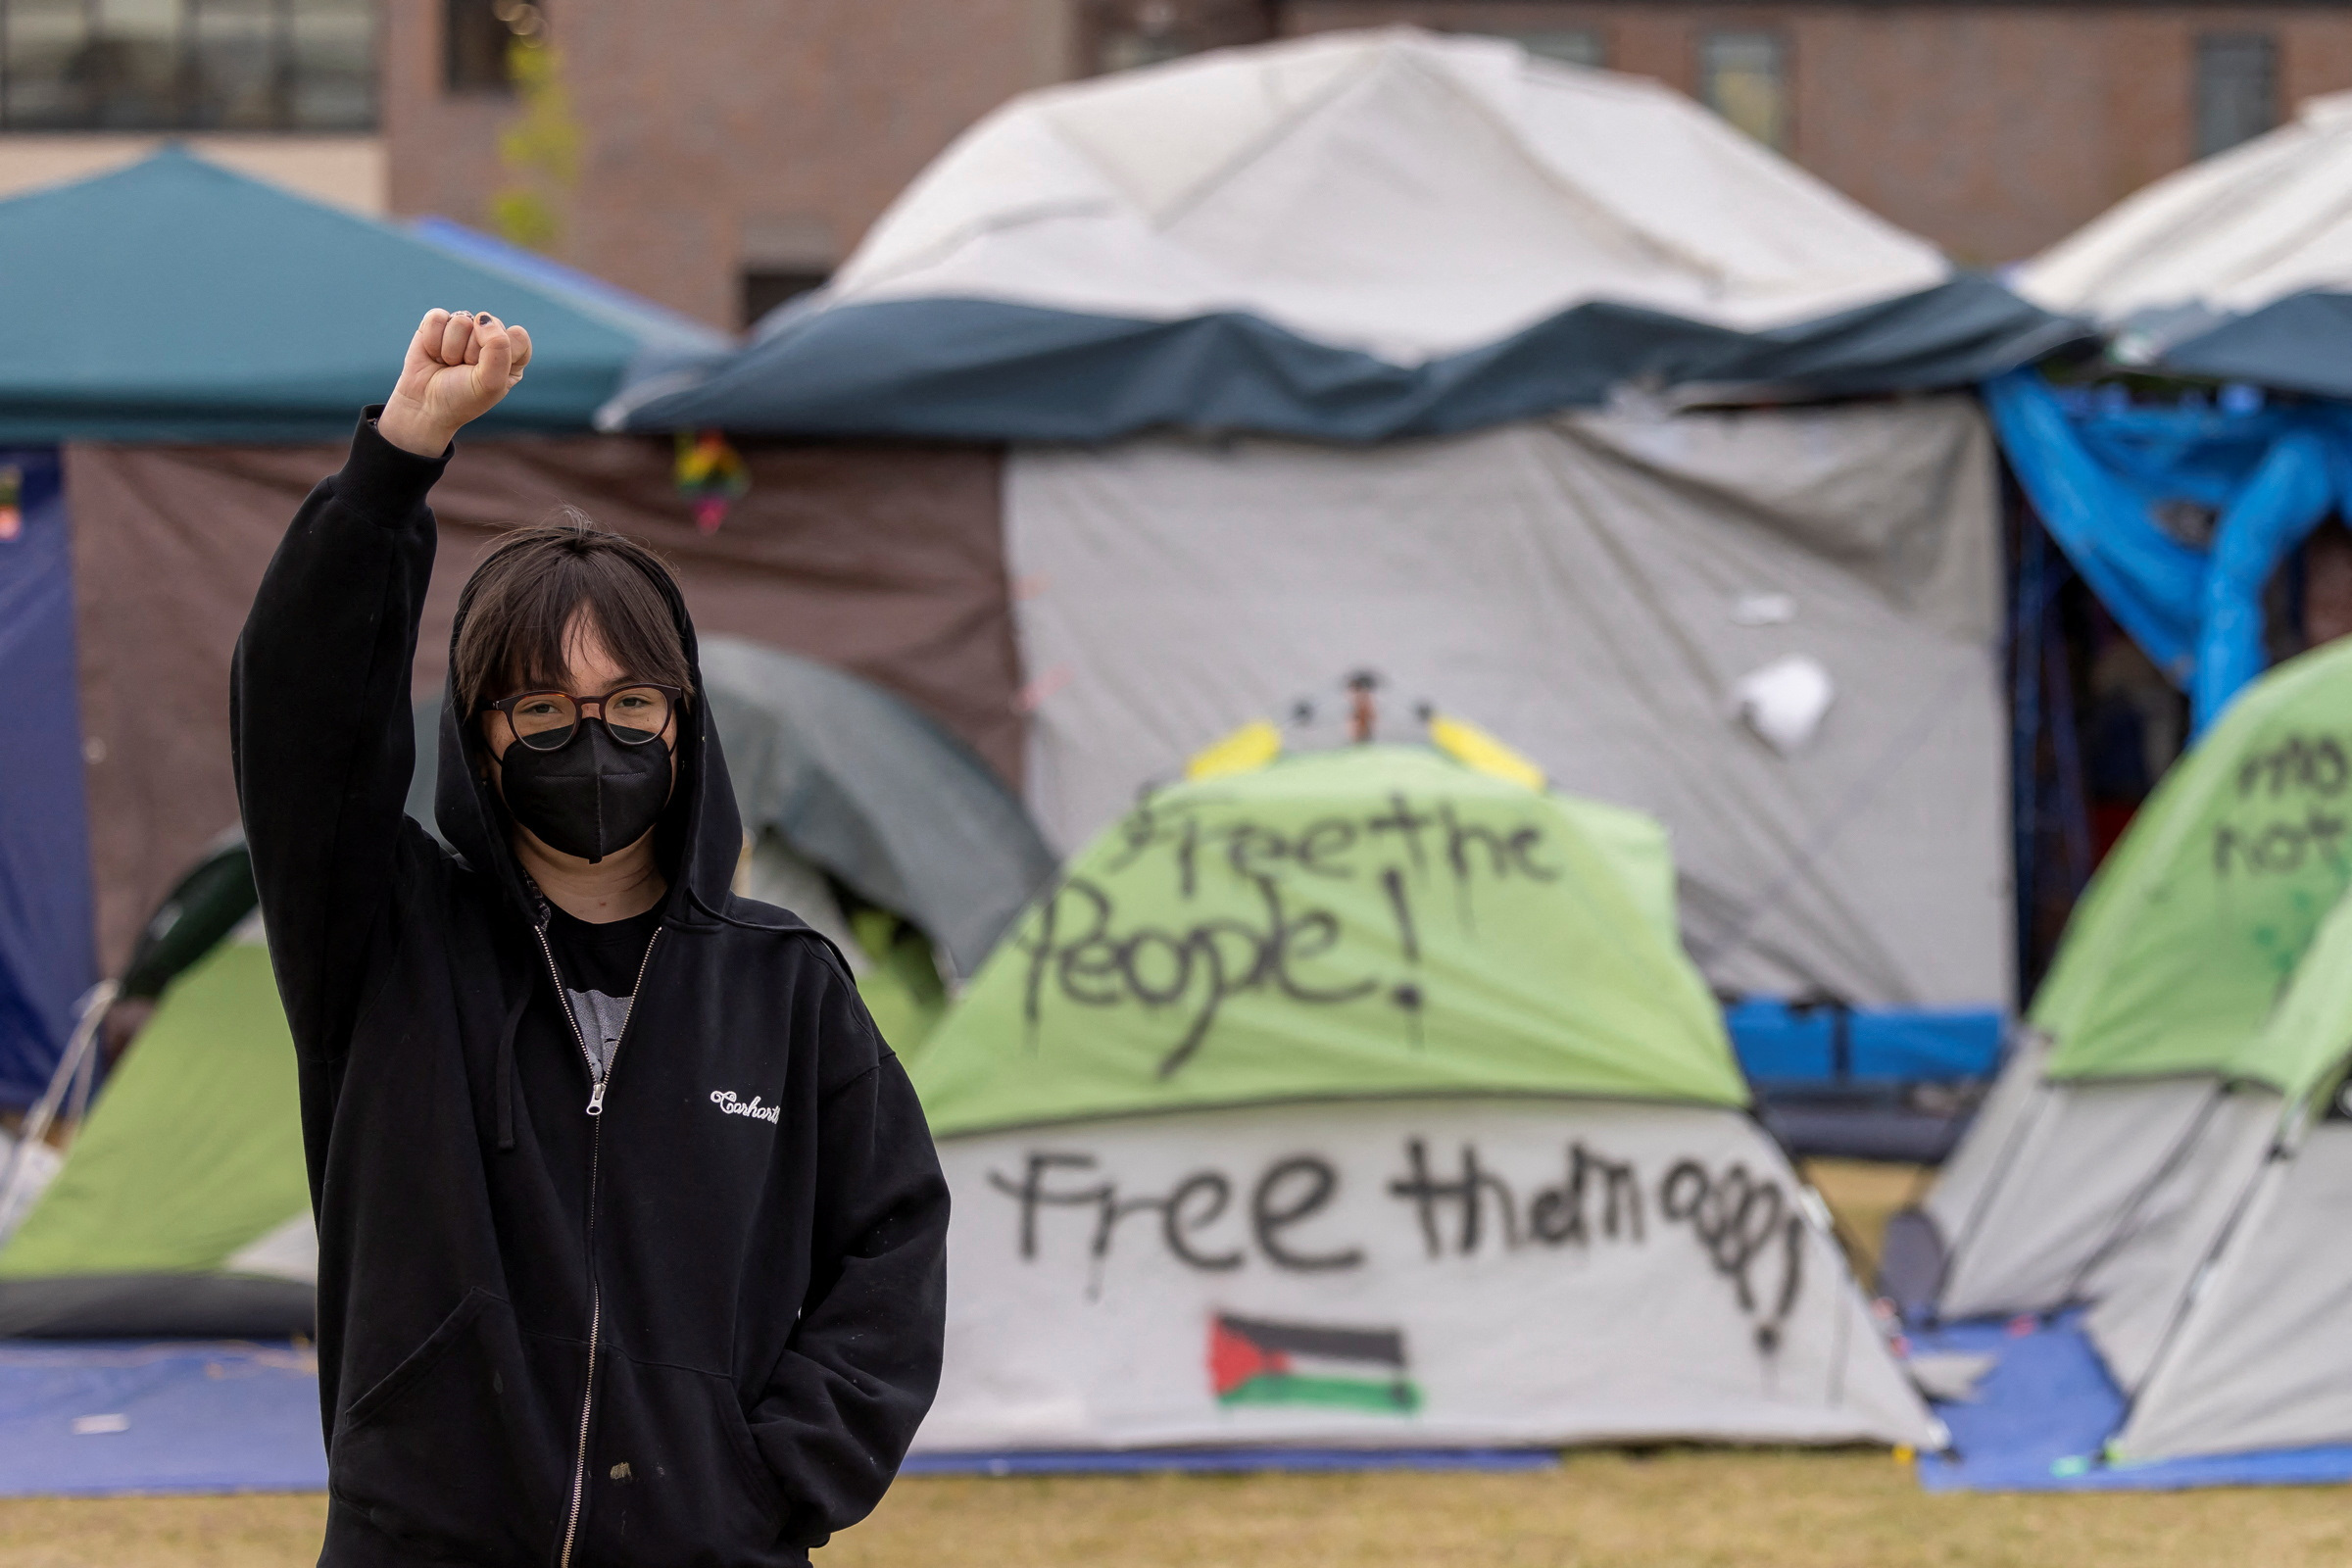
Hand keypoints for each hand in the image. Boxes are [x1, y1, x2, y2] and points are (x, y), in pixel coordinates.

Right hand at [376, 309, 533, 456]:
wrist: (424, 404)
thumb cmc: (462, 398)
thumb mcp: (490, 382)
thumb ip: (498, 348)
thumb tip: (482, 318)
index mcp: (512, 356)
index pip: (517, 336)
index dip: (498, 353)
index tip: (485, 372)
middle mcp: (490, 339)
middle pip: (489, 326)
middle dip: (471, 353)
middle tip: (463, 370)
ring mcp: (465, 329)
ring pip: (461, 321)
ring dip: (450, 349)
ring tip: (448, 363)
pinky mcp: (439, 323)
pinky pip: (438, 318)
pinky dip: (432, 340)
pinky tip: (434, 353)